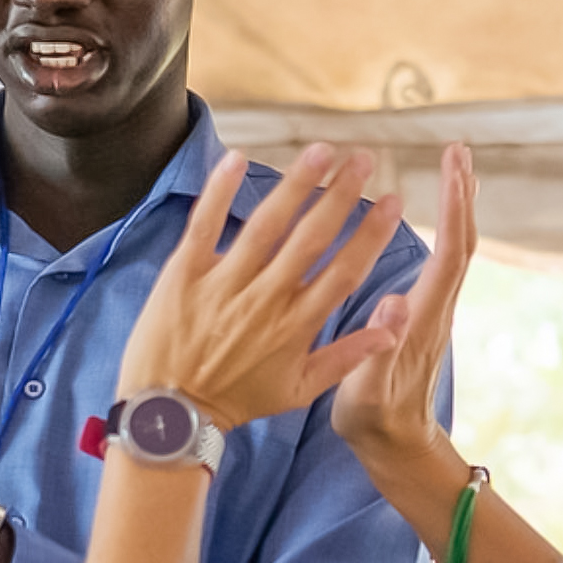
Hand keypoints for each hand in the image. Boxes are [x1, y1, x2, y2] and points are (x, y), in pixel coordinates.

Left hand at [116, 144, 405, 431]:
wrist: (169, 412)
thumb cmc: (237, 401)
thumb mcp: (299, 389)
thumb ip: (347, 356)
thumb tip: (393, 329)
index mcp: (296, 325)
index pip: (345, 270)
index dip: (372, 233)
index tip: (393, 201)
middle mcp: (265, 299)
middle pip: (312, 236)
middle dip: (342, 194)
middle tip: (364, 158)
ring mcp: (224, 283)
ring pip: (268, 223)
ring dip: (298, 183)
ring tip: (323, 150)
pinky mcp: (184, 274)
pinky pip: (205, 223)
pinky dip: (221, 190)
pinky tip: (239, 157)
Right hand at [331, 143, 475, 464]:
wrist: (397, 448)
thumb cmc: (375, 422)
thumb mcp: (366, 392)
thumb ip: (377, 349)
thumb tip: (392, 301)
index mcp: (422, 318)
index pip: (448, 250)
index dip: (453, 205)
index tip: (453, 163)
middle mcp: (435, 309)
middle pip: (460, 242)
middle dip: (461, 194)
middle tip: (458, 149)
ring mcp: (433, 313)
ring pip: (454, 250)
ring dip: (456, 207)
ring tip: (452, 168)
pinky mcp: (423, 317)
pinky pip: (441, 262)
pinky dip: (444, 229)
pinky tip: (434, 216)